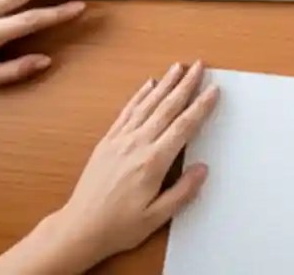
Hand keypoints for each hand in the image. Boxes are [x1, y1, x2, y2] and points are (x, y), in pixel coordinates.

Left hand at [53, 61, 218, 266]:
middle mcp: (137, 144)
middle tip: (199, 66)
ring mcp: (120, 140)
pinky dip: (139, 96)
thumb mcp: (157, 217)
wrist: (80, 227)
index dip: (200, 106)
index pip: (184, 126)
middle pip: (167, 107)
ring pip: (147, 104)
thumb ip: (182, 192)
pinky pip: (127, 112)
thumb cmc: (119, 226)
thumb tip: (202, 169)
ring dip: (164, 83)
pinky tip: (148, 85)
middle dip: (185, 85)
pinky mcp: (107, 141)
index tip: (213, 90)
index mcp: (153, 162)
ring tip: (178, 67)